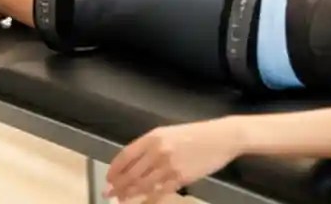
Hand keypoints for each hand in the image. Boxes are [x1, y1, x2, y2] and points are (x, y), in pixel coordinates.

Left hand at [103, 119, 241, 201]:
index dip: (114, 169)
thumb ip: (152, 146)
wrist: (222, 138)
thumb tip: (135, 163)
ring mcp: (169, 165)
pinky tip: (142, 203)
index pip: (125, 155)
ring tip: (121, 200)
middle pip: (130, 173)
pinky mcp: (181, 178)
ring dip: (129, 194)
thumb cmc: (197, 134)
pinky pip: (159, 192)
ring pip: (142, 185)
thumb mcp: (170, 133)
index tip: (108, 178)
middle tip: (109, 194)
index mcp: (153, 137)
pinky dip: (148, 200)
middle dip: (117, 186)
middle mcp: (157, 151)